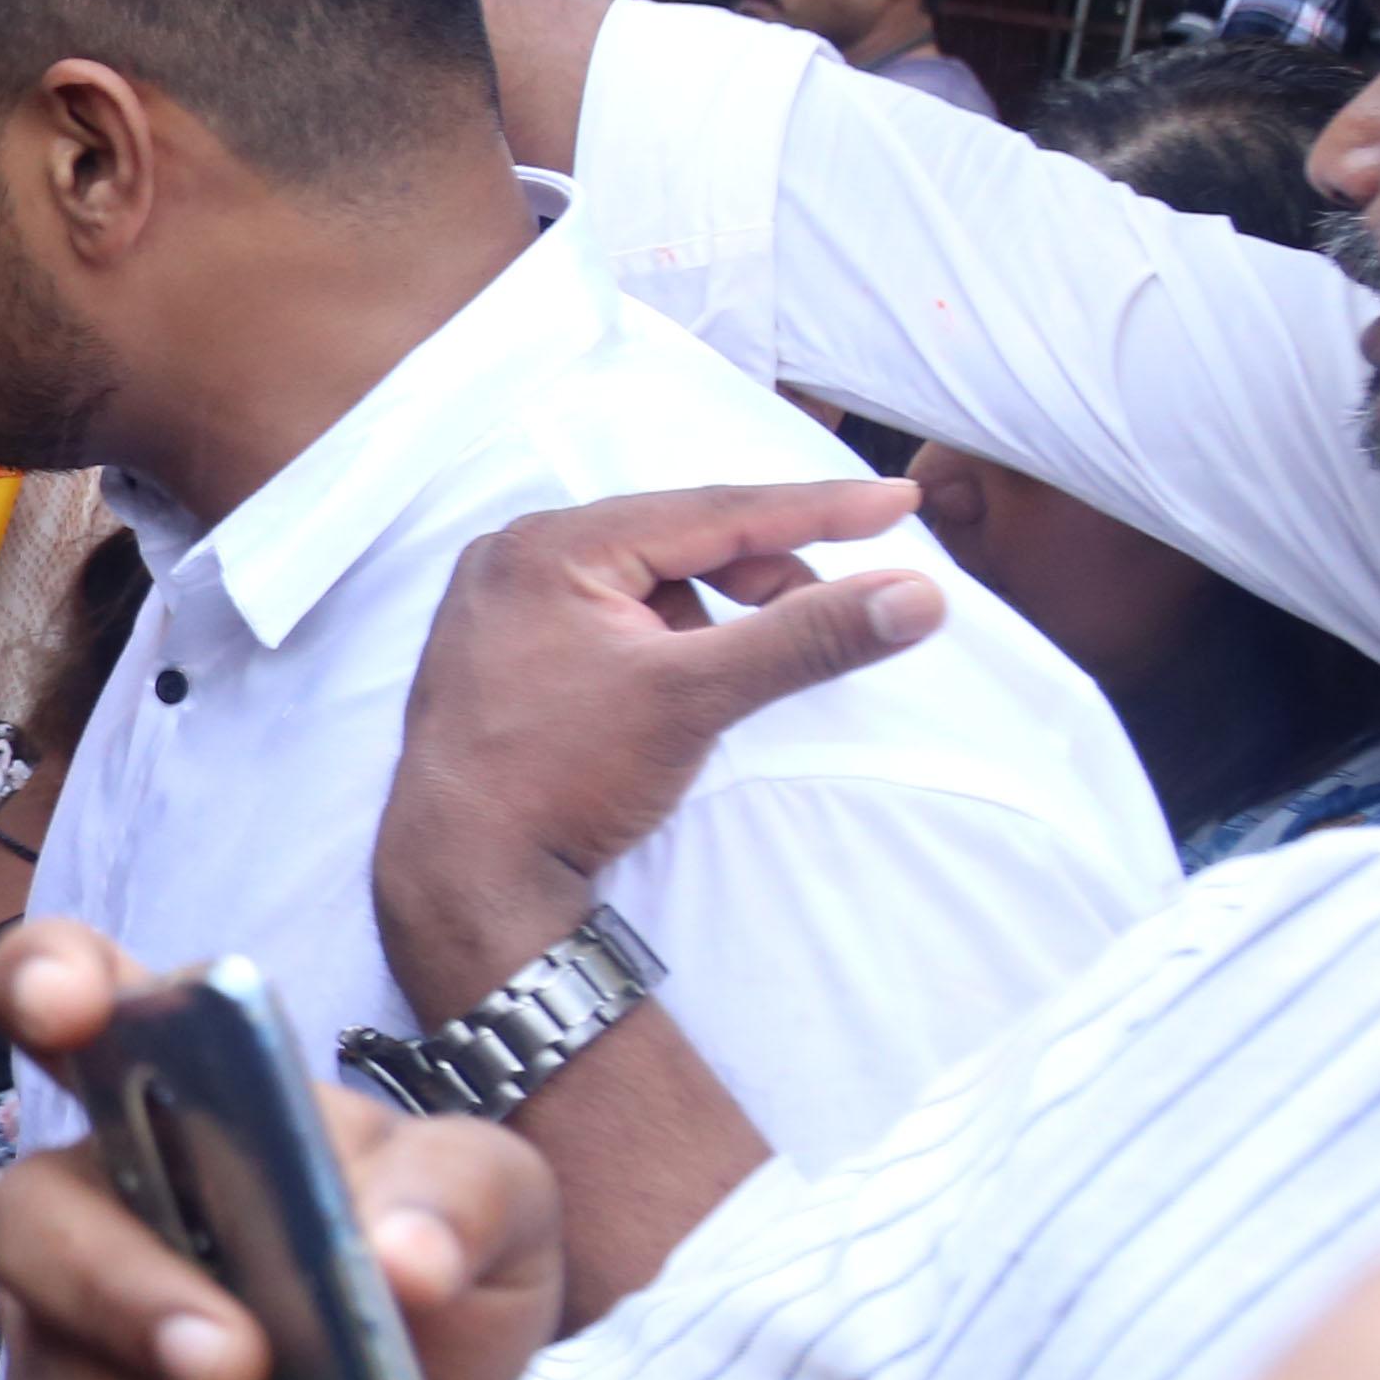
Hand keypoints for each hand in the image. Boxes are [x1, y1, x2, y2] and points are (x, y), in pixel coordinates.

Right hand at [0, 919, 562, 1379]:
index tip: (65, 1006)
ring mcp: (63, 1336)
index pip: (70, 991)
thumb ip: (458, 1200)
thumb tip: (396, 1261)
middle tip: (236, 1367)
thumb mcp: (498, 1211)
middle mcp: (89, 1199)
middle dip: (125, 1296)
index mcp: (177, 1089)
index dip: (45, 983)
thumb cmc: (437, 1268)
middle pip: (34, 1221)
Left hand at [374, 481, 940, 1016]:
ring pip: (648, 585)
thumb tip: (916, 595)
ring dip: (709, 618)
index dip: (816, 507)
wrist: (463, 876)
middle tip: (831, 613)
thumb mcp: (695, 696)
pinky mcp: (505, 653)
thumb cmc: (559, 780)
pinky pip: (609, 621)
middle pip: (679, 542)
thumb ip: (808, 638)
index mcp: (548, 545)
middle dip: (762, 575)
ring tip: (722, 682)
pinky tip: (670, 696)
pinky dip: (662, 645)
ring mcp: (502, 606)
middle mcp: (515, 558)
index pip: (712, 510)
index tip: (898, 502)